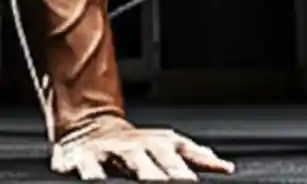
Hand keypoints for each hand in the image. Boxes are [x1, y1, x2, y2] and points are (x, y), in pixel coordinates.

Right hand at [51, 114, 233, 180]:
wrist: (92, 128)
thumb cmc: (138, 145)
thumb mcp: (168, 146)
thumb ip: (196, 157)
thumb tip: (227, 168)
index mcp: (157, 145)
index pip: (174, 156)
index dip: (182, 168)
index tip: (191, 181)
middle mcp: (133, 147)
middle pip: (145, 159)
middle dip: (156, 173)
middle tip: (171, 183)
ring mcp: (106, 151)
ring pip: (112, 160)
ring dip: (119, 170)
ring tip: (120, 180)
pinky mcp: (79, 158)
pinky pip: (81, 166)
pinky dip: (84, 171)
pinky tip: (90, 180)